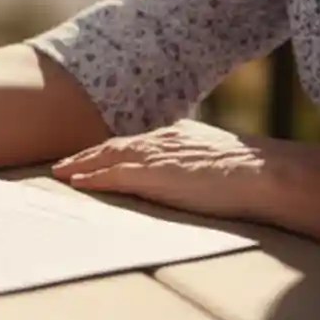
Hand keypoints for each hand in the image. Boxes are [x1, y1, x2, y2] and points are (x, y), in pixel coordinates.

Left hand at [52, 120, 308, 225]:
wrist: (260, 172)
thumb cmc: (246, 169)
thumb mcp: (210, 156)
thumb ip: (190, 158)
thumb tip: (181, 169)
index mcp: (173, 136)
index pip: (131, 142)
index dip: (107, 150)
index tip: (89, 156)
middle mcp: (159, 141)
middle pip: (112, 147)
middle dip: (85, 155)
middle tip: (61, 164)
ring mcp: (154, 157)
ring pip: (107, 158)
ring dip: (80, 165)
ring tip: (59, 173)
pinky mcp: (153, 175)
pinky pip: (114, 175)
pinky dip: (93, 178)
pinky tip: (77, 183)